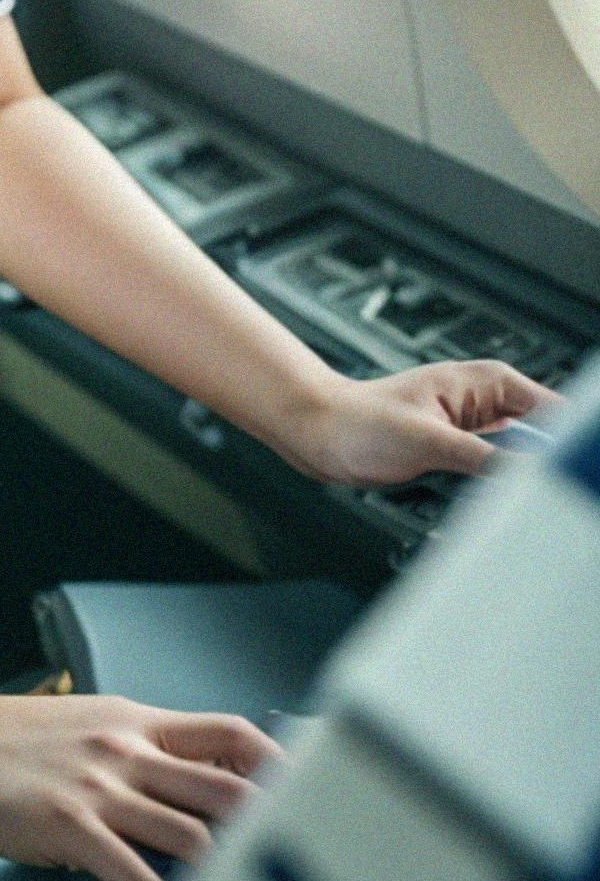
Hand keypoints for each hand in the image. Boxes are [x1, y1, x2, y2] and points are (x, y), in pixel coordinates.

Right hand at [0, 689, 277, 880]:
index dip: (278, 763)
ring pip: (190, 831)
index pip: (228, 735)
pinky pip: (131, 869)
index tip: (308, 791)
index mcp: (138, 724)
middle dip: (271, 825)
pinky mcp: (71, 823)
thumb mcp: (89, 726)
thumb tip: (184, 794)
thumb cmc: (11, 738)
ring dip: (225, 872)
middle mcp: (128, 752)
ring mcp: (102, 788)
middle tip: (303, 861)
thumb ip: (139, 754)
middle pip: (225, 787)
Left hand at [278, 360, 561, 486]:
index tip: (562, 476)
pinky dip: (482, 496)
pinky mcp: (460, 456)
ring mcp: (475, 432)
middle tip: (514, 495)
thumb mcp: (430, 442)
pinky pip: (490, 482)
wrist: (317, 433)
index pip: (554, 412)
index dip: (564, 447)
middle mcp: (487, 404)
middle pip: (543, 444)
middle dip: (533, 473)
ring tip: (468, 490)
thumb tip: (532, 474)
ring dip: (503, 487)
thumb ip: (487, 459)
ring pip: (518, 469)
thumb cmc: (357, 421)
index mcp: (488, 382)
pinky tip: (460, 498)